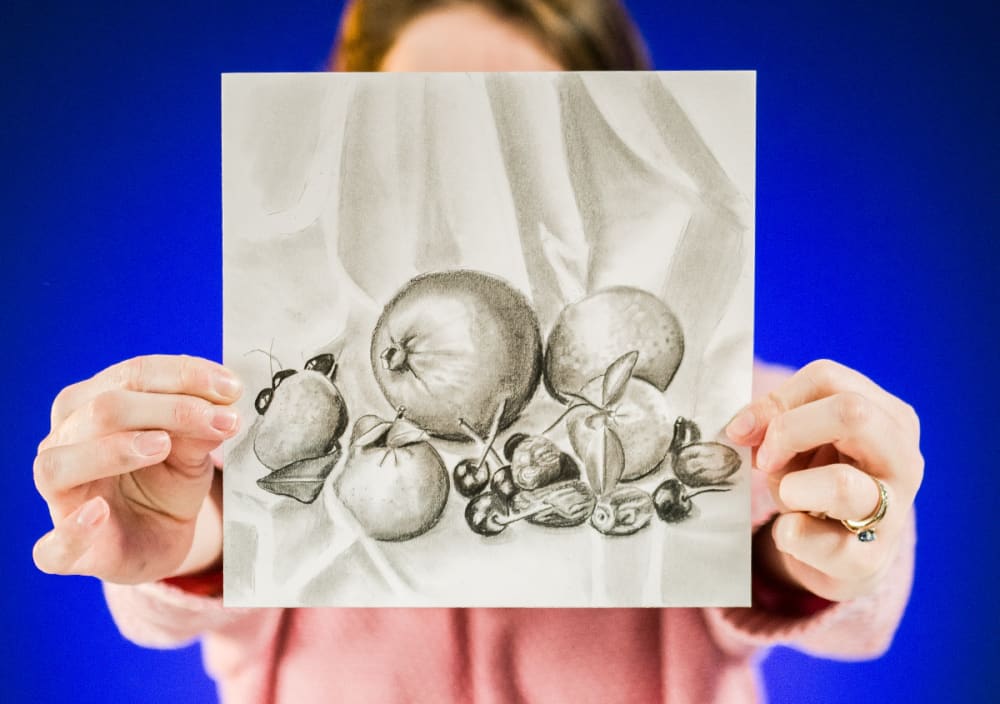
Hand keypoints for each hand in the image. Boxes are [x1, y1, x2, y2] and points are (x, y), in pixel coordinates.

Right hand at [33, 355, 242, 583]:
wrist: (161, 538)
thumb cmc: (166, 481)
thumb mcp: (191, 450)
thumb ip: (198, 429)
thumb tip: (223, 408)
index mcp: (91, 405)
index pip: (133, 375)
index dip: (184, 375)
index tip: (232, 387)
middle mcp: (64, 442)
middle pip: (102, 410)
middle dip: (169, 409)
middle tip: (222, 418)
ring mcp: (60, 497)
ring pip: (61, 463)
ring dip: (113, 450)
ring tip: (163, 445)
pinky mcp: (66, 552)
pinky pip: (53, 546)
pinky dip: (71, 530)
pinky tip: (97, 514)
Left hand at [727, 359, 922, 601]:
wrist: (839, 550)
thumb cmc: (816, 477)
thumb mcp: (798, 440)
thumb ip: (773, 421)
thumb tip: (741, 428)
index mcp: (888, 415)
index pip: (827, 378)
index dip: (776, 400)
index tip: (743, 430)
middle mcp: (903, 458)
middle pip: (851, 412)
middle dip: (788, 432)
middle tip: (765, 461)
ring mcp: (895, 510)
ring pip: (840, 484)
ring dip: (792, 489)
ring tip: (791, 497)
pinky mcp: (871, 557)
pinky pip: (817, 540)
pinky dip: (789, 534)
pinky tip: (795, 532)